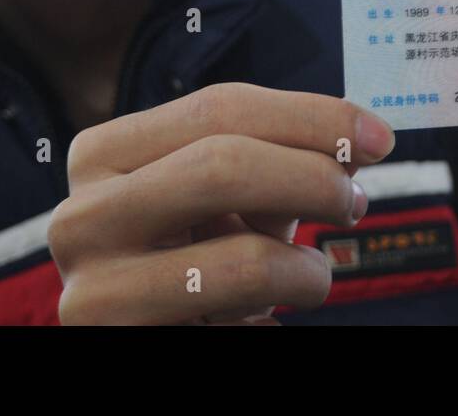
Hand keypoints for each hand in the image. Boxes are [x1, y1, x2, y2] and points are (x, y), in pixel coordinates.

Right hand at [48, 83, 395, 324]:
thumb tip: (361, 142)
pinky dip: (272, 321)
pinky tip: (261, 320)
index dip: (310, 116)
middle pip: (223, 165)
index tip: (378, 137)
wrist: (137, 332)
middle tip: (356, 203)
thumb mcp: (219, 197)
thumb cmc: (189, 254)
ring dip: (308, 271)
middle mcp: (80, 218)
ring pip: (245, 262)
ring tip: (310, 278)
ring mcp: (94, 295)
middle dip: (315, 178)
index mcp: (100, 154)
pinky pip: (240, 332)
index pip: (218, 107)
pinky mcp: (123, 350)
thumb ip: (274, 159)